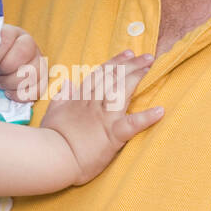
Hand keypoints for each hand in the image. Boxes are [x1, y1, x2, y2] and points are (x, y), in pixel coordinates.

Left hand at [0, 23, 47, 101]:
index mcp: (11, 32)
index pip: (6, 39)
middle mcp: (28, 43)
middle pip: (23, 53)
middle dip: (5, 68)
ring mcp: (37, 59)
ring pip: (34, 72)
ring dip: (13, 83)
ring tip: (0, 83)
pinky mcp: (41, 77)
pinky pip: (39, 88)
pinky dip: (22, 95)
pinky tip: (9, 93)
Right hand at [40, 49, 163, 183]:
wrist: (51, 157)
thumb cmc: (50, 138)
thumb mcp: (52, 113)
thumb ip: (61, 97)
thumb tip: (67, 83)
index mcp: (79, 99)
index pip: (99, 75)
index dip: (115, 63)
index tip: (127, 54)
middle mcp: (93, 104)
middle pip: (113, 78)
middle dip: (131, 65)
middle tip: (147, 56)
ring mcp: (103, 118)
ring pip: (121, 92)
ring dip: (136, 78)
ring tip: (150, 67)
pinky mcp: (112, 135)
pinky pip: (132, 125)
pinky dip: (146, 118)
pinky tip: (159, 111)